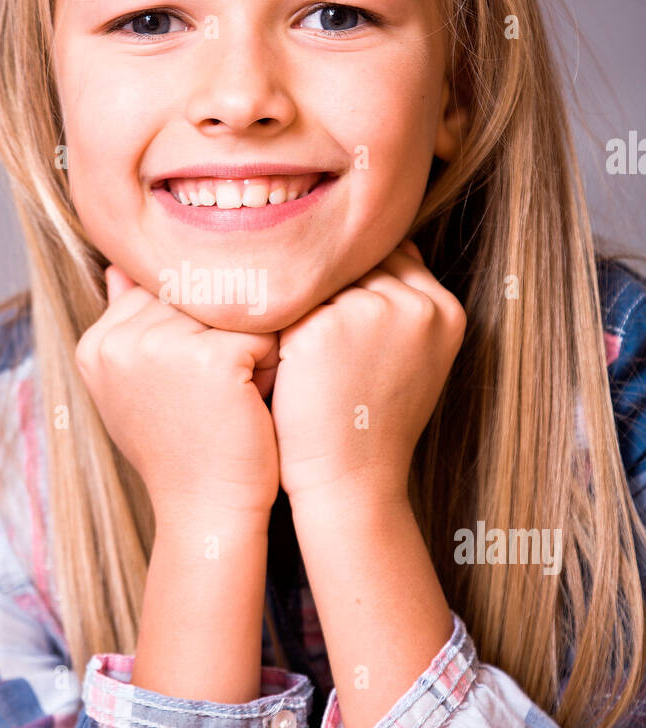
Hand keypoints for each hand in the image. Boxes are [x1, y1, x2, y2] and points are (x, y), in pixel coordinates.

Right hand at [75, 265, 280, 518]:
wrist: (207, 512)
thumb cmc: (182, 451)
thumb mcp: (139, 387)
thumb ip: (128, 323)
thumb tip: (119, 264)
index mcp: (96, 345)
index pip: (157, 293)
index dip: (189, 333)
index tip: (188, 388)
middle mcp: (119, 341)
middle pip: (194, 295)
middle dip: (218, 335)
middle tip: (217, 396)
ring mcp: (160, 346)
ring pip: (228, 308)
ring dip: (246, 347)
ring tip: (234, 398)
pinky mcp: (209, 358)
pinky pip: (261, 329)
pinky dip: (269, 364)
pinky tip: (252, 403)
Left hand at [270, 240, 466, 503]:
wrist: (352, 480)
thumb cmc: (374, 420)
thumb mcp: (413, 358)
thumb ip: (404, 303)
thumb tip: (381, 247)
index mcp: (445, 311)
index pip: (395, 258)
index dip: (362, 285)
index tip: (346, 322)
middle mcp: (416, 306)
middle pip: (357, 265)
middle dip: (335, 293)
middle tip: (324, 341)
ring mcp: (371, 313)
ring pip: (322, 282)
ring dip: (308, 309)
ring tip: (308, 358)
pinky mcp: (323, 329)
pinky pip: (289, 307)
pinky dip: (281, 331)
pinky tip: (287, 366)